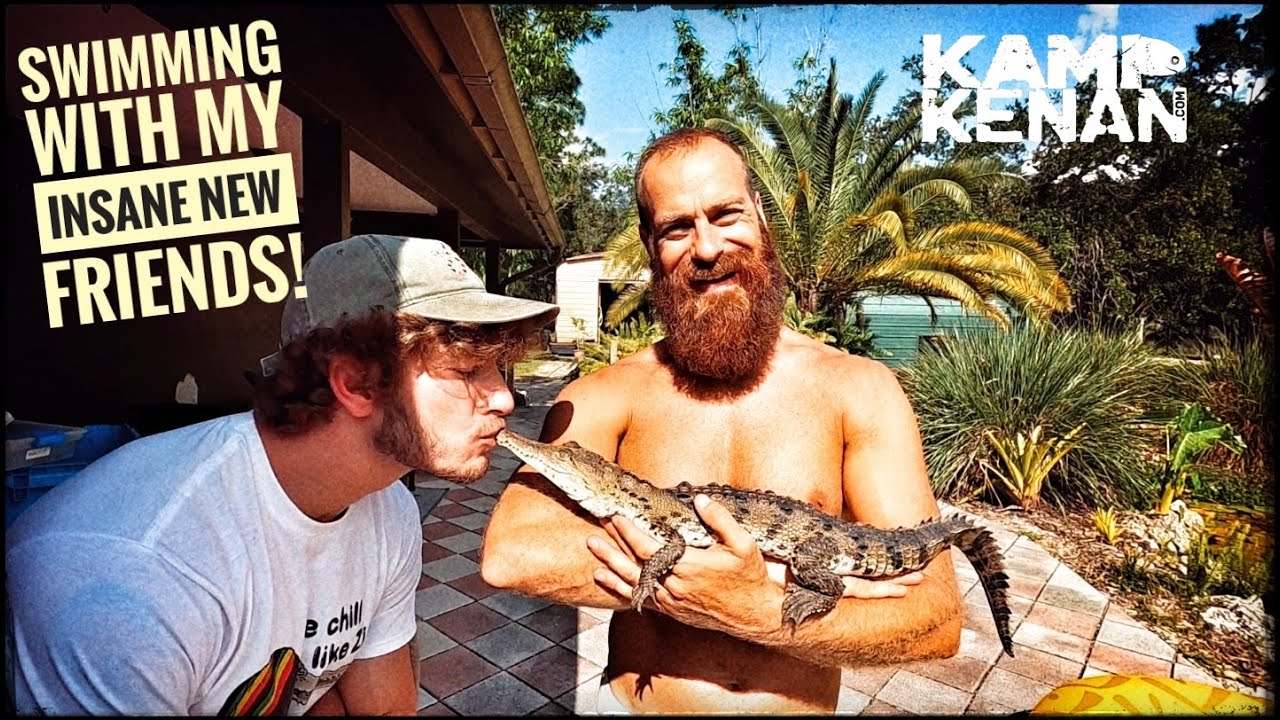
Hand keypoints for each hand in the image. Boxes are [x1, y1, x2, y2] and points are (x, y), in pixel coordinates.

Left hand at [586, 495, 925, 623]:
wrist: (757, 616)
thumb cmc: (752, 578)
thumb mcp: (744, 544)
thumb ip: (720, 520)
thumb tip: (700, 500)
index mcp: (689, 568)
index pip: (649, 548)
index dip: (629, 532)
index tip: (616, 516)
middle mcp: (675, 587)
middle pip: (635, 564)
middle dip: (613, 545)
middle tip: (596, 527)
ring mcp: (672, 602)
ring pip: (633, 583)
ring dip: (611, 565)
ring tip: (593, 550)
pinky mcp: (673, 611)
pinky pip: (640, 599)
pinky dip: (620, 588)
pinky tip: (606, 578)